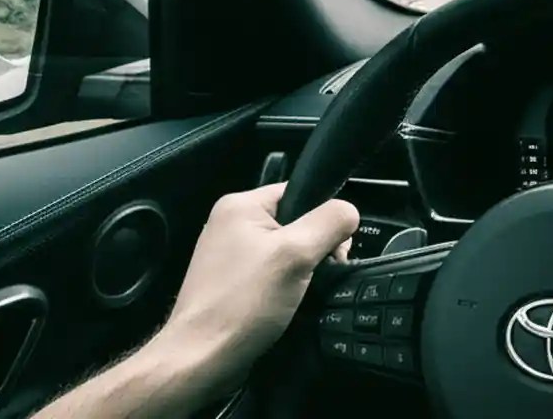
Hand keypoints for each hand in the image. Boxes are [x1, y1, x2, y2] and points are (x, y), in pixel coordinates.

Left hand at [152, 182, 358, 396]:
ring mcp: (231, 256)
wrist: (203, 360)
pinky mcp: (235, 283)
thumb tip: (350, 212)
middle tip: (313, 274)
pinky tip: (287, 304)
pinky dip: (288, 288)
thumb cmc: (241, 305)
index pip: (301, 192)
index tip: (330, 249)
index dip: (325, 217)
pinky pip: (275, 274)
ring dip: (304, 272)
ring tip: (298, 294)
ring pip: (289, 252)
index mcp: (240, 206)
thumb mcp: (297, 254)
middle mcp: (232, 225)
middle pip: (298, 222)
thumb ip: (330, 223)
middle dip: (316, 249)